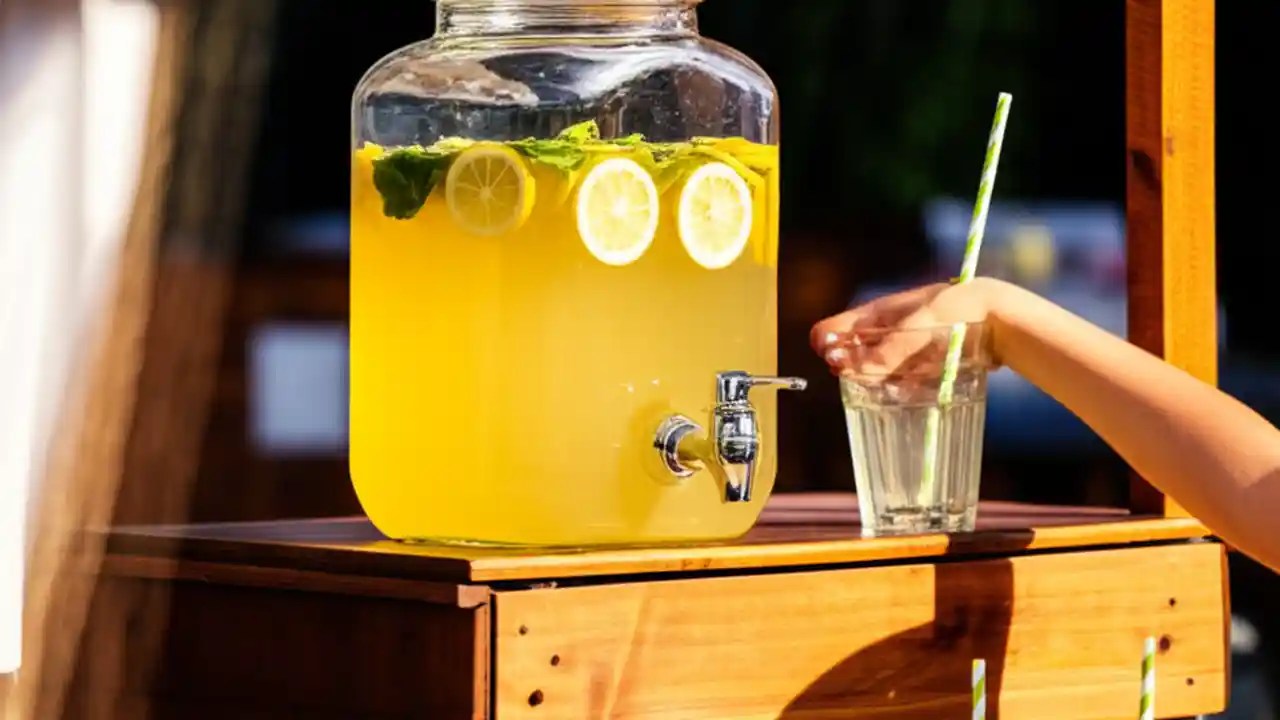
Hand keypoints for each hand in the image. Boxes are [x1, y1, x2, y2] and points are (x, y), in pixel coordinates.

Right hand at [809, 278, 1006, 377]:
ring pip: (876, 368)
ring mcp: (906, 348)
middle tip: (843, 372)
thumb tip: (854, 372)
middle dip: (846, 362)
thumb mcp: (919, 326)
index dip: (828, 340)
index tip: (827, 355)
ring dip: (869, 378)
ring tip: (869, 387)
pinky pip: (900, 379)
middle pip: (854, 350)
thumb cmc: (957, 310)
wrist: (1000, 318)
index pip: (840, 325)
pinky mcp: (924, 364)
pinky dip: (895, 386)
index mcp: (882, 311)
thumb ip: (888, 350)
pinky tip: (898, 393)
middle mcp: (889, 330)